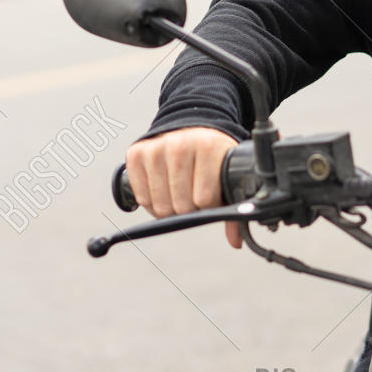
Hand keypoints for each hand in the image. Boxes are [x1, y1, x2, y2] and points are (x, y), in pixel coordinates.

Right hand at [125, 127, 243, 248]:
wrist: (190, 129)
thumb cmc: (212, 157)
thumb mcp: (226, 175)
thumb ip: (233, 210)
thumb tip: (236, 242)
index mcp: (207, 146)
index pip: (204, 199)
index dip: (209, 207)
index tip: (210, 199)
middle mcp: (179, 144)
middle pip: (180, 206)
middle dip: (188, 210)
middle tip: (193, 200)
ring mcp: (155, 148)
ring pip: (160, 205)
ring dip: (169, 208)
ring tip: (178, 196)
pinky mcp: (135, 153)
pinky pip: (141, 197)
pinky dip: (151, 202)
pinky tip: (162, 190)